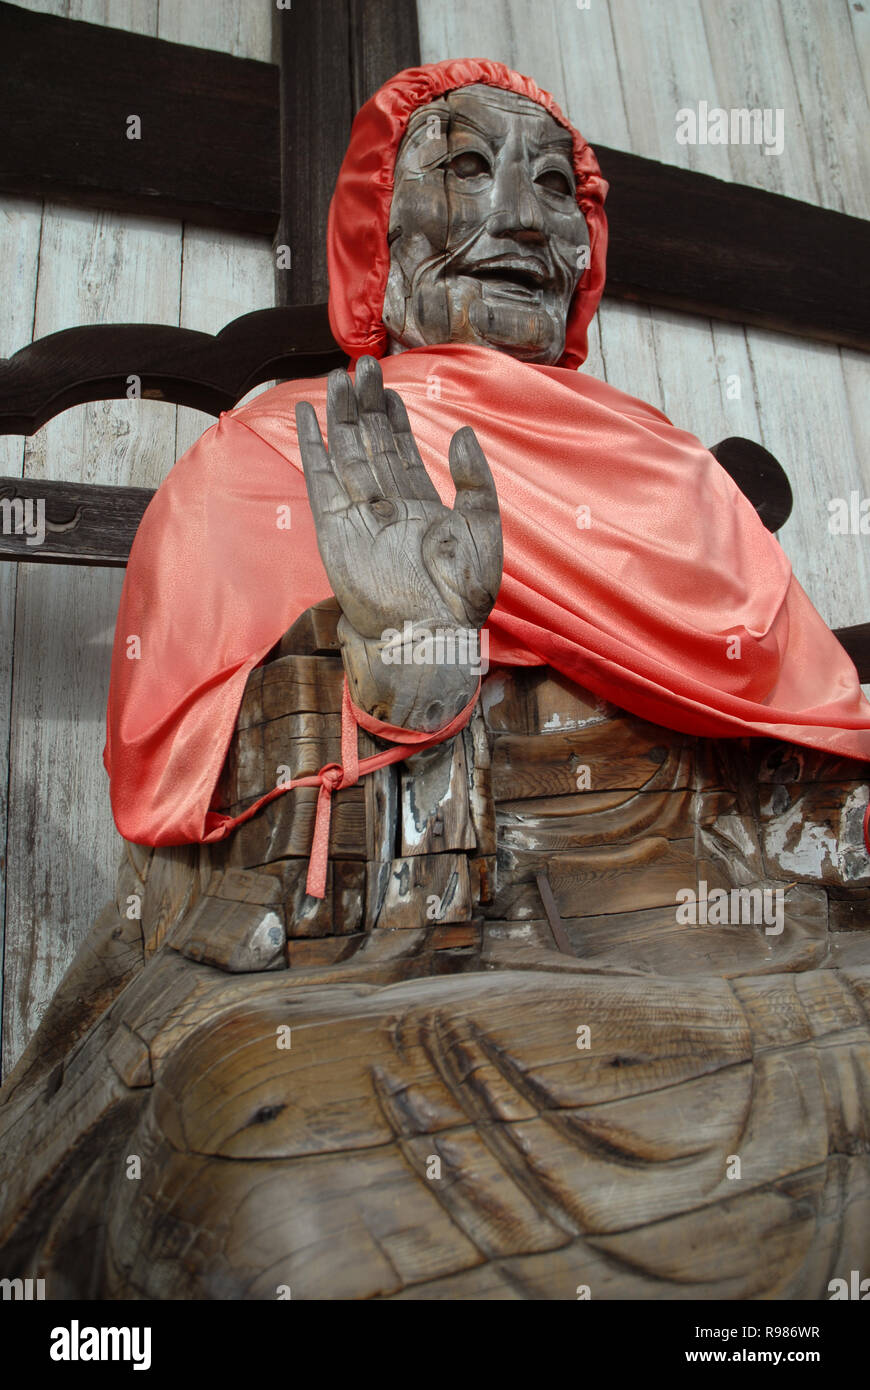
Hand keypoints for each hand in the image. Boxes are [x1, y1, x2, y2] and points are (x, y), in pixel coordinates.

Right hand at [295, 356, 502, 642]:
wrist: (427, 636)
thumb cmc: (462, 595)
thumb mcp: (484, 528)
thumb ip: (475, 480)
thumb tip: (462, 431)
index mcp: (422, 507)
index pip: (402, 451)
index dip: (394, 418)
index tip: (388, 385)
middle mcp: (388, 507)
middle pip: (372, 444)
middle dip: (366, 405)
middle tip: (360, 365)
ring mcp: (359, 516)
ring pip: (346, 453)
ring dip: (341, 416)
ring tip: (336, 378)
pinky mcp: (333, 529)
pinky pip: (319, 479)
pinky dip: (312, 447)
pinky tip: (307, 417)